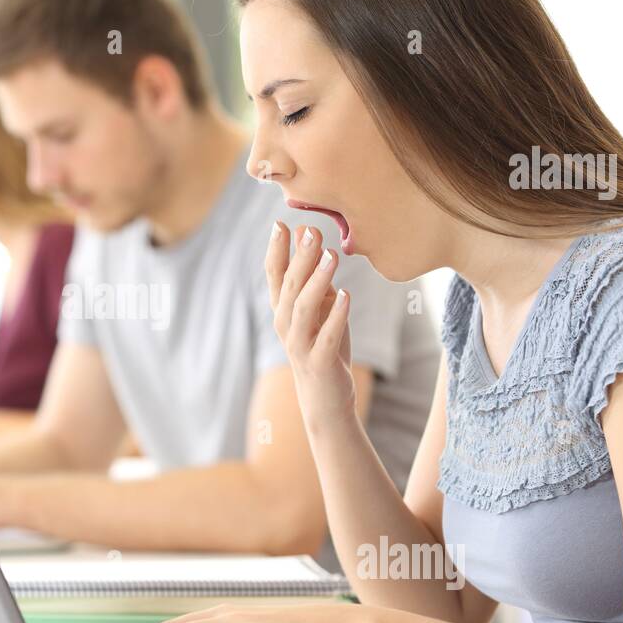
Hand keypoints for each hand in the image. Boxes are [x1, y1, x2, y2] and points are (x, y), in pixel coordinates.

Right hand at [266, 221, 355, 434]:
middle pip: (289, 287)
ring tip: (331, 256)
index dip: (276, 250)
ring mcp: (300, 345)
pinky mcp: (319, 362)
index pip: (275, 275)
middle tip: (311, 230)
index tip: (280, 223)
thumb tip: (313, 244)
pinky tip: (347, 295)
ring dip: (317, 281)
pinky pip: (327, 335)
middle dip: (300, 257)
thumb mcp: (321, 312)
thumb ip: (316, 282)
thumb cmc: (325, 350)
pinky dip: (336, 315)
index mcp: (283, 310)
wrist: (326, 399)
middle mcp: (285, 325)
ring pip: (304, 309)